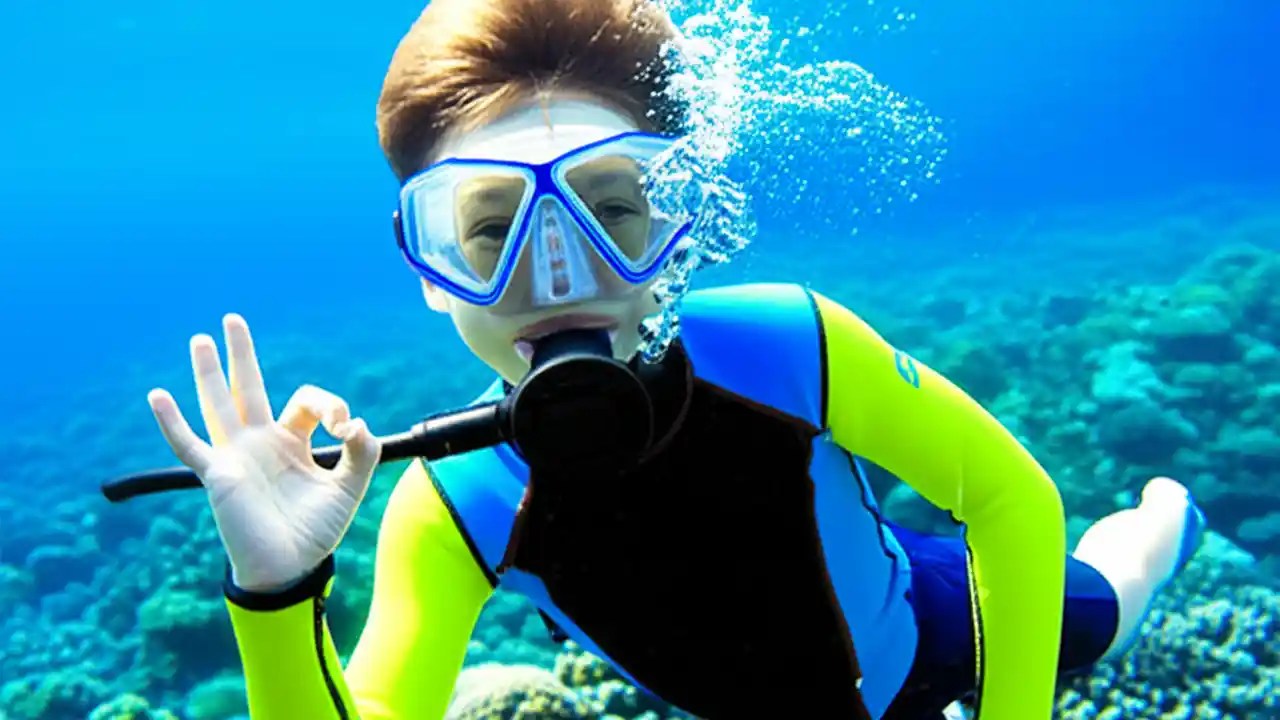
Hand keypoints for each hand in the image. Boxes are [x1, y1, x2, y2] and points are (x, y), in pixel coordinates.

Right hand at [147, 313, 380, 591]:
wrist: (289, 567)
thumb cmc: (315, 531)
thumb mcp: (349, 488)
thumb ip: (362, 453)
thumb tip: (357, 423)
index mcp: (292, 442)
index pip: (305, 402)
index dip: (328, 404)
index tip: (344, 427)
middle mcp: (260, 442)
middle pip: (248, 388)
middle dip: (242, 355)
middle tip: (233, 319)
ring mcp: (236, 456)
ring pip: (218, 405)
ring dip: (208, 373)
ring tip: (200, 339)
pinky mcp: (218, 475)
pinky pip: (189, 446)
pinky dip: (172, 422)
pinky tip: (157, 396)